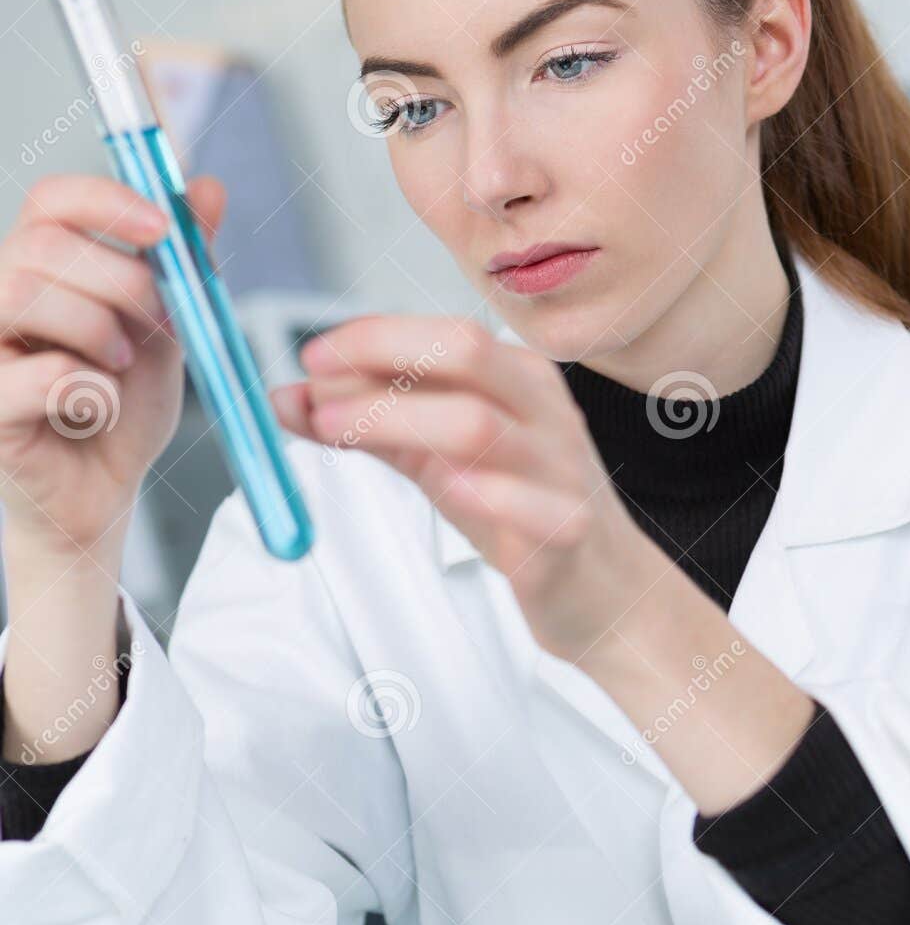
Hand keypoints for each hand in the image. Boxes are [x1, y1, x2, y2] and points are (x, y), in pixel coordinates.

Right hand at [0, 171, 225, 554]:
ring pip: (23, 294)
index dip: (106, 201)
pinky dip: (88, 391)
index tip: (164, 229)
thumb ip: (183, 263)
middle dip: (122, 280)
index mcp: (41, 266)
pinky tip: (96, 408)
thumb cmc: (123, 409)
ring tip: (121, 366)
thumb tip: (206, 187)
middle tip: (164, 324)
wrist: (106, 492)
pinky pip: (37, 374)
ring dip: (97, 329)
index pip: (51, 200)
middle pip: (42, 244)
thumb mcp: (169, 329)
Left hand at [270, 313, 657, 662]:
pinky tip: (441, 488)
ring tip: (334, 431)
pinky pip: (527, 506)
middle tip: (315, 383)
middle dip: (381, 355)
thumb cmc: (519, 512)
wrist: (604, 590)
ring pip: (479, 424)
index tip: (311, 356)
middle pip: (465, 353)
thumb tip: (289, 397)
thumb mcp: (442, 460)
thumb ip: (372, 427)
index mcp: (518, 380)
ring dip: (396, 418)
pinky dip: (479, 493)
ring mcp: (559, 470)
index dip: (371, 336)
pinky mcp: (567, 532)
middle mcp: (543, 412)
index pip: (444, 334)